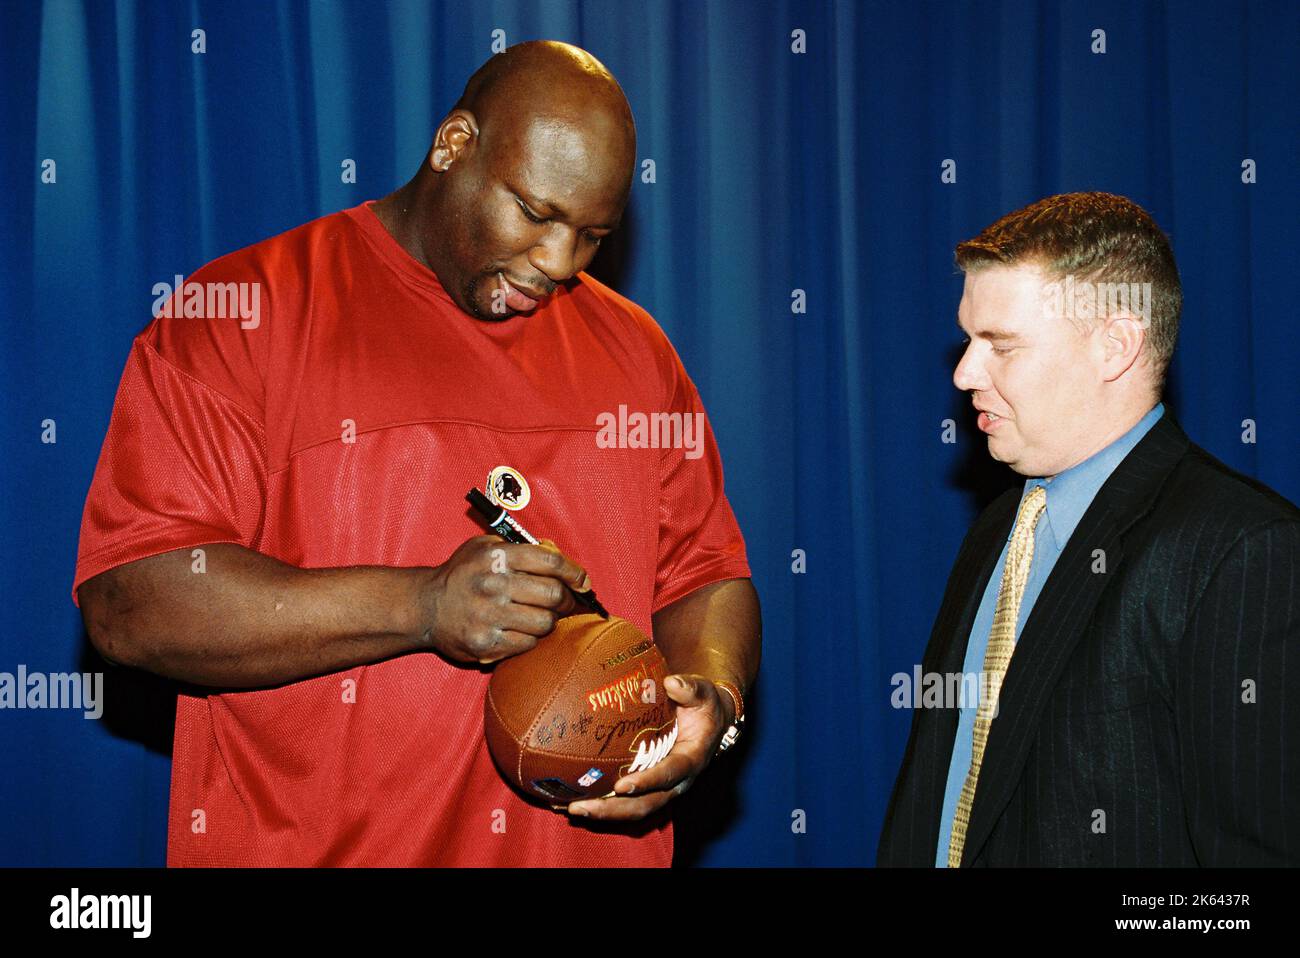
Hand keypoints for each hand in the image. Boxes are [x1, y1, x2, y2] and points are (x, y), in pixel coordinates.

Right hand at [414, 535, 591, 663]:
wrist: (425, 606)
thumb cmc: (461, 574)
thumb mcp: (484, 547)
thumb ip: (518, 547)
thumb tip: (557, 556)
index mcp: (497, 557)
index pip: (550, 561)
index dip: (574, 572)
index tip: (582, 581)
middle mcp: (493, 584)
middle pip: (553, 594)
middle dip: (566, 600)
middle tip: (565, 603)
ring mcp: (489, 616)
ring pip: (544, 623)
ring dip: (548, 621)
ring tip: (540, 617)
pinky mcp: (485, 643)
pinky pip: (527, 644)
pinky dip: (531, 639)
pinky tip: (521, 631)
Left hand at [566, 673, 733, 820]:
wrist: (710, 722)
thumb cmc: (703, 705)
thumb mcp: (703, 693)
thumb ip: (690, 688)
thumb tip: (671, 682)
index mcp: (691, 760)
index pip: (669, 775)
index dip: (646, 783)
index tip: (621, 786)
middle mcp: (677, 781)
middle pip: (646, 804)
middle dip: (614, 810)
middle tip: (583, 807)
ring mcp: (661, 788)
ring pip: (633, 809)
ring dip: (603, 813)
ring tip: (572, 809)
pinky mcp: (648, 787)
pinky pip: (626, 802)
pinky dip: (601, 804)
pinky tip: (573, 801)